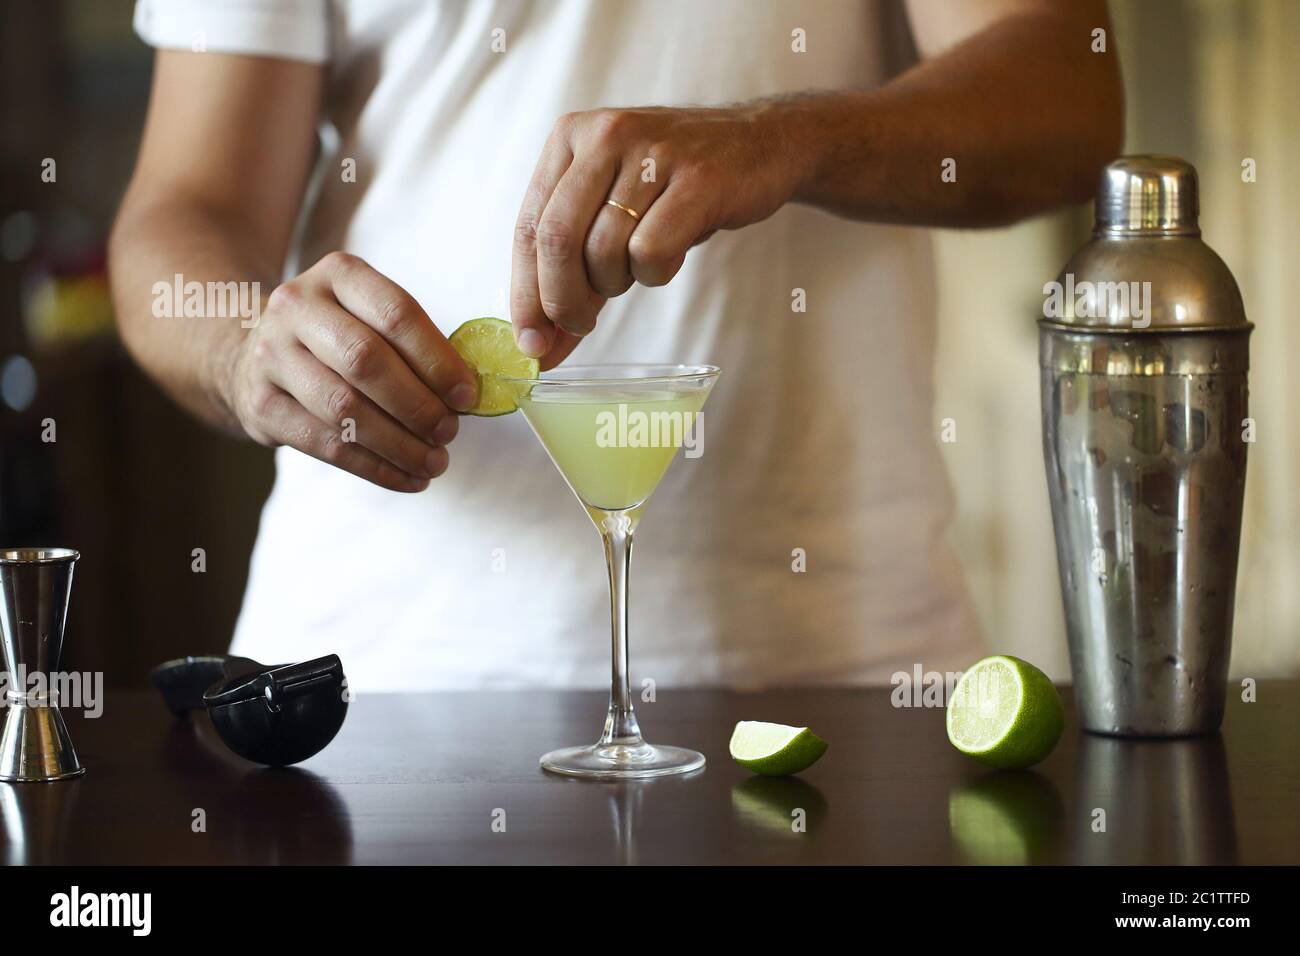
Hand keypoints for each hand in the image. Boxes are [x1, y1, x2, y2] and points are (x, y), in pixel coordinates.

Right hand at [223, 251, 477, 491]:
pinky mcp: (260, 404)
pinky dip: (374, 467)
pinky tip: (407, 479)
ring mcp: (271, 355)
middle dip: (417, 405)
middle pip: (366, 360)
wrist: (257, 350)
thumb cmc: (338, 335)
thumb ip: (414, 346)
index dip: (437, 360)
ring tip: (434, 463)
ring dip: (398, 444)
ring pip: (343, 408)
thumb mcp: (370, 315)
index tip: (466, 396)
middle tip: (449, 433)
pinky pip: (324, 444)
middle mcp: (296, 307)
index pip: (396, 314)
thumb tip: (464, 397)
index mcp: (338, 275)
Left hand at [510, 103, 801, 362]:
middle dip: (562, 301)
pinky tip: (669, 257)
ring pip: (604, 252)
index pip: (527, 227)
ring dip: (617, 283)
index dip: (524, 294)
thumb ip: (572, 267)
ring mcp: (652, 153)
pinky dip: (655, 273)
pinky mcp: (697, 180)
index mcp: (570, 137)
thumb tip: (538, 344)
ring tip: (639, 267)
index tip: (530, 343)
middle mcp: (604, 135)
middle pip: (557, 241)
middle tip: (579, 326)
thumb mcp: (613, 208)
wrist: (761, 145)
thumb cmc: (676, 188)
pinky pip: (651, 252)